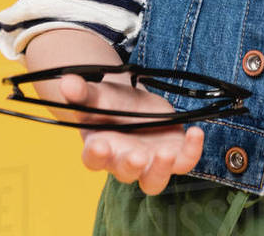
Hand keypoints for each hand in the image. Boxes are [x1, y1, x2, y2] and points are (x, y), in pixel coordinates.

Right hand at [56, 73, 204, 194]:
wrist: (133, 103)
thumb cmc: (110, 104)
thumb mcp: (97, 94)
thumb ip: (82, 92)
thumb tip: (67, 82)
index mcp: (100, 148)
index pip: (94, 160)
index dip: (97, 156)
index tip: (101, 145)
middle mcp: (123, 162)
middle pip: (126, 173)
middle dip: (132, 166)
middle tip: (138, 156)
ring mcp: (150, 162)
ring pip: (154, 180)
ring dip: (162, 170)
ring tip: (167, 152)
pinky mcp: (173, 155)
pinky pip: (184, 162)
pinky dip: (192, 152)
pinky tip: (196, 133)